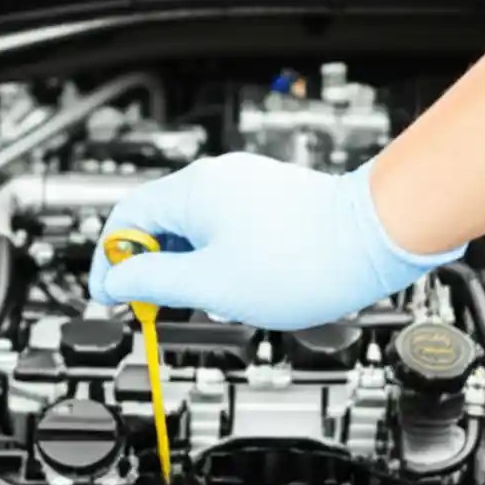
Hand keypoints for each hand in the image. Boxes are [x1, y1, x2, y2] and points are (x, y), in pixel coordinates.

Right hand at [87, 152, 465, 330]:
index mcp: (193, 191)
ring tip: (202, 299)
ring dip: (184, 263)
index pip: (124, 219)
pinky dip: (215, 254)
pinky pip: (223, 224)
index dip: (109, 262)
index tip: (108, 296)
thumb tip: (116, 283)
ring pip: (192, 225)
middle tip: (152, 306)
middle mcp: (217, 178)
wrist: (376, 239)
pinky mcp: (271, 197)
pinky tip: (234, 282)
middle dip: (149, 266)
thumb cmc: (307, 258)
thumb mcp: (212, 285)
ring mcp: (246, 185)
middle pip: (157, 220)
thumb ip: (155, 283)